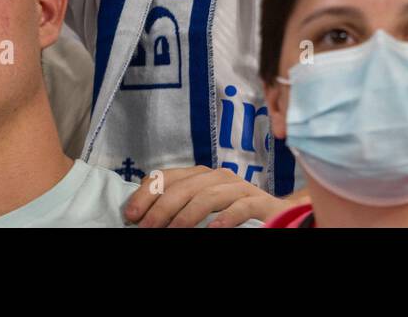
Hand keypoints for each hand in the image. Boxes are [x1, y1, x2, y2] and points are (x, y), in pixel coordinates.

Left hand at [123, 165, 294, 227]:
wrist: (276, 214)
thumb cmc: (232, 214)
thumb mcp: (201, 207)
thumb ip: (178, 206)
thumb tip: (142, 216)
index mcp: (201, 176)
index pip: (168, 176)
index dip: (147, 193)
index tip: (131, 214)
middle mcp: (220, 177)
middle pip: (185, 186)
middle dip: (161, 207)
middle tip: (147, 227)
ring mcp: (241, 188)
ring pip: (209, 195)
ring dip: (187, 215)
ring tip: (173, 231)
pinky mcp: (260, 203)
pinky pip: (240, 207)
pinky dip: (225, 218)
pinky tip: (213, 229)